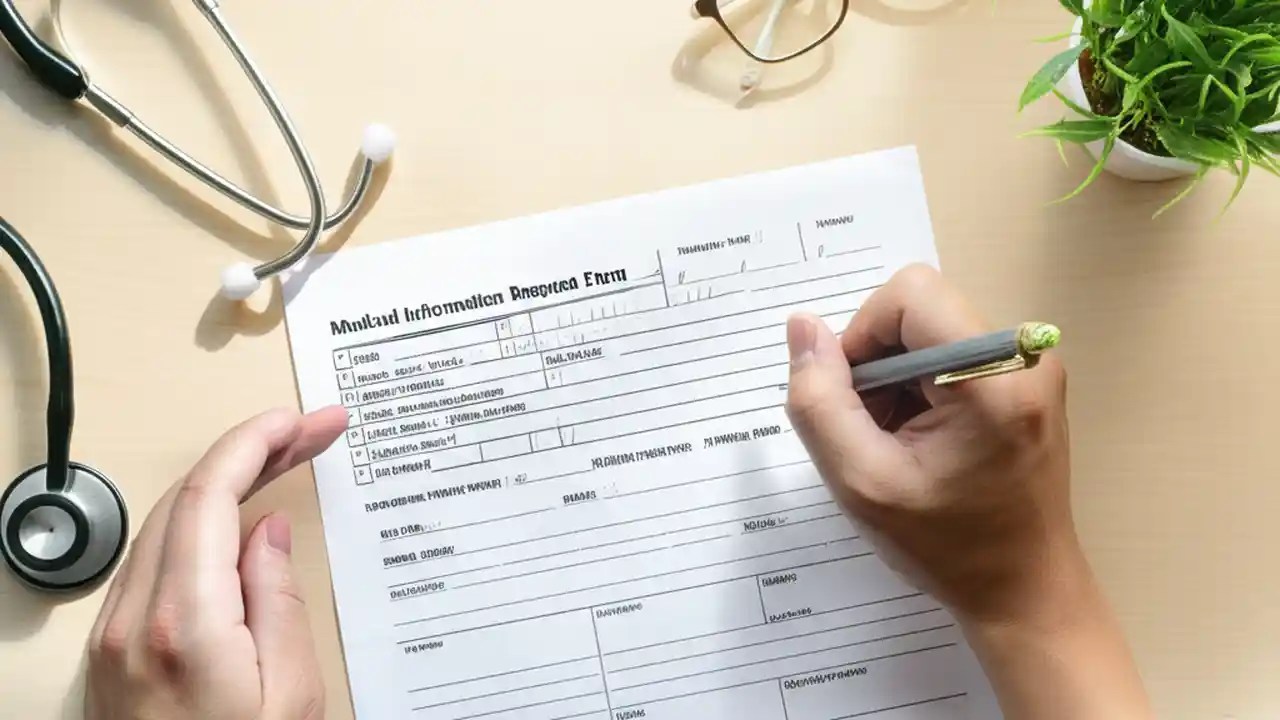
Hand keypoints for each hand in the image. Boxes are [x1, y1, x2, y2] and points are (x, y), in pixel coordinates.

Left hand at [85, 407, 347, 719]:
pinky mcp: (114, 651)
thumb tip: (265, 534)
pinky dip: (199, 525)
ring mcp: (115, 635)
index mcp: (184, 622)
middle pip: (185, 500)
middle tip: (311, 434)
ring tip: (286, 463)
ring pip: (166, 525)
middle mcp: (134, 619)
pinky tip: (239, 522)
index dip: (255, 442)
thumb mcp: (293, 693)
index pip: (209, 496)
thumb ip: (276, 601)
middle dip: (250, 452)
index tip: (300, 420)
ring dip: (224, 484)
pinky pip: (156, 561)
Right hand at [784, 264, 1074, 624]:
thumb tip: (802, 326)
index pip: (909, 294)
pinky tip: (921, 441)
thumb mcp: (860, 482)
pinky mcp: (1027, 383)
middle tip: (871, 432)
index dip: (862, 335)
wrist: (1024, 591)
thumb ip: (820, 401)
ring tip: (897, 443)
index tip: (852, 400)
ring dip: (896, 379)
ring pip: (932, 332)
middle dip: (877, 363)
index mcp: (992, 376)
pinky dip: (921, 388)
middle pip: (920, 311)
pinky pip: (953, 354)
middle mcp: (1022, 357)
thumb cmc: (945, 548)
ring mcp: (1030, 368)